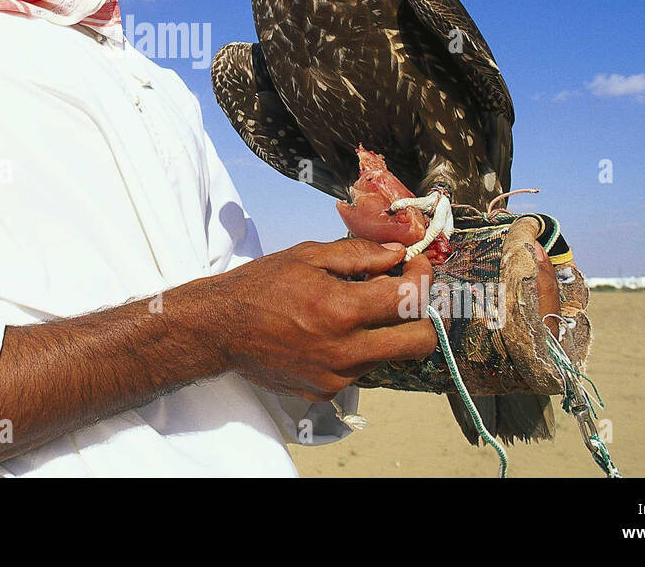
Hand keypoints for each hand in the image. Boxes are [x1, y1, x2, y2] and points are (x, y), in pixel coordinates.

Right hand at [211, 237, 439, 401]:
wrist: (221, 330)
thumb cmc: (261, 286)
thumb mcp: (308, 256)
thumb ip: (358, 254)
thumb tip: (397, 253)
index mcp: (343, 310)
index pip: (410, 298)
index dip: (423, 277)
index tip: (416, 264)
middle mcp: (346, 350)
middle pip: (420, 342)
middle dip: (424, 315)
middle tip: (406, 294)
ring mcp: (337, 377)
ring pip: (390, 355)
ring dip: (386, 331)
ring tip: (359, 309)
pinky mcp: (326, 392)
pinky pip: (361, 370)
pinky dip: (359, 348)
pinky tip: (333, 331)